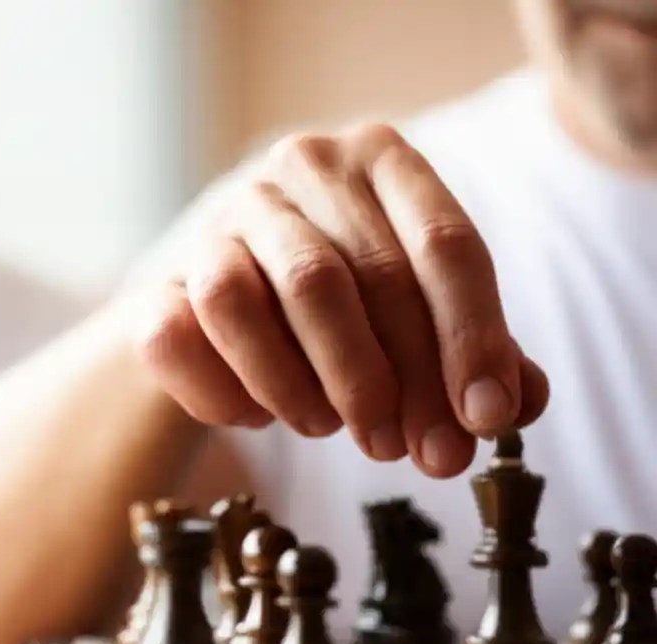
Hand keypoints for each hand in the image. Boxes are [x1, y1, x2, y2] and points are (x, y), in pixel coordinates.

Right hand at [133, 123, 548, 476]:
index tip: (486, 419)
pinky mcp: (157, 282)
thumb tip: (516, 403)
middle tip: (419, 454)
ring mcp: (218, 221)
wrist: (224, 316)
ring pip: (252, 300)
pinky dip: (226, 393)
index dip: (472, 338)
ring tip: (331, 429)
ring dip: (302, 384)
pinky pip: (182, 338)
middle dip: (397, 380)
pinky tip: (257, 418)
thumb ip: (479, 357)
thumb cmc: (347, 312)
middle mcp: (296, 169)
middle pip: (355, 275)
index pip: (443, 243)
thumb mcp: (426, 321)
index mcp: (379, 158)